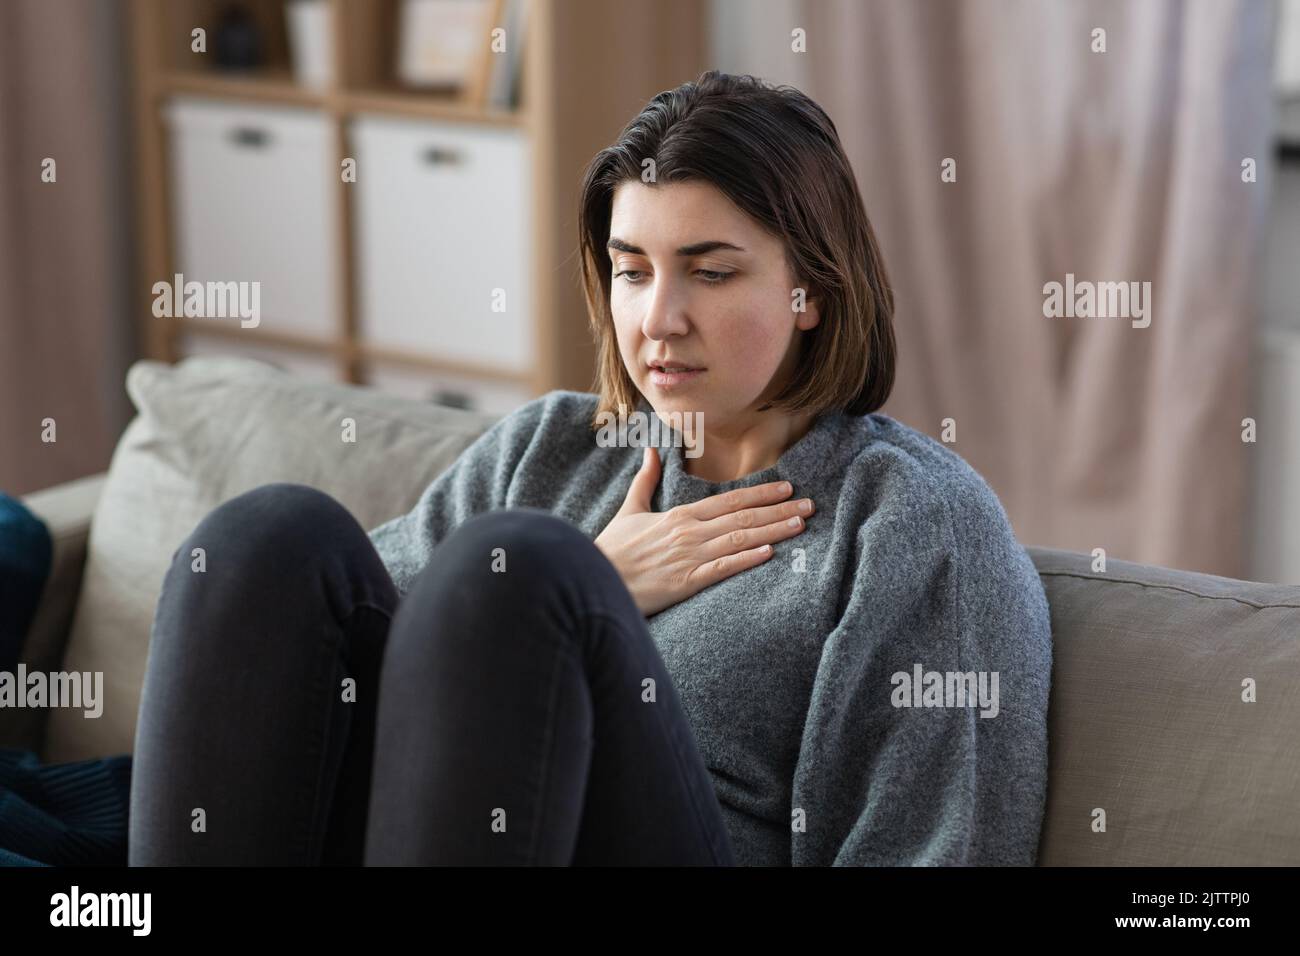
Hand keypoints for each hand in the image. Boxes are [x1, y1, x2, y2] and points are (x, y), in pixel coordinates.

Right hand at [593, 445, 814, 616]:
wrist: (595, 579)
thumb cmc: (612, 549)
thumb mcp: (630, 510)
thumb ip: (645, 480)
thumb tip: (650, 449)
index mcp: (680, 515)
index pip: (729, 500)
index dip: (760, 493)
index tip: (787, 487)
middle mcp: (689, 532)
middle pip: (743, 517)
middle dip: (779, 510)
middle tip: (810, 504)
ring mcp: (689, 557)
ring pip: (740, 540)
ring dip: (773, 530)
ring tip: (800, 525)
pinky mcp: (685, 582)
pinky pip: (721, 569)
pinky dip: (746, 559)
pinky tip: (769, 553)